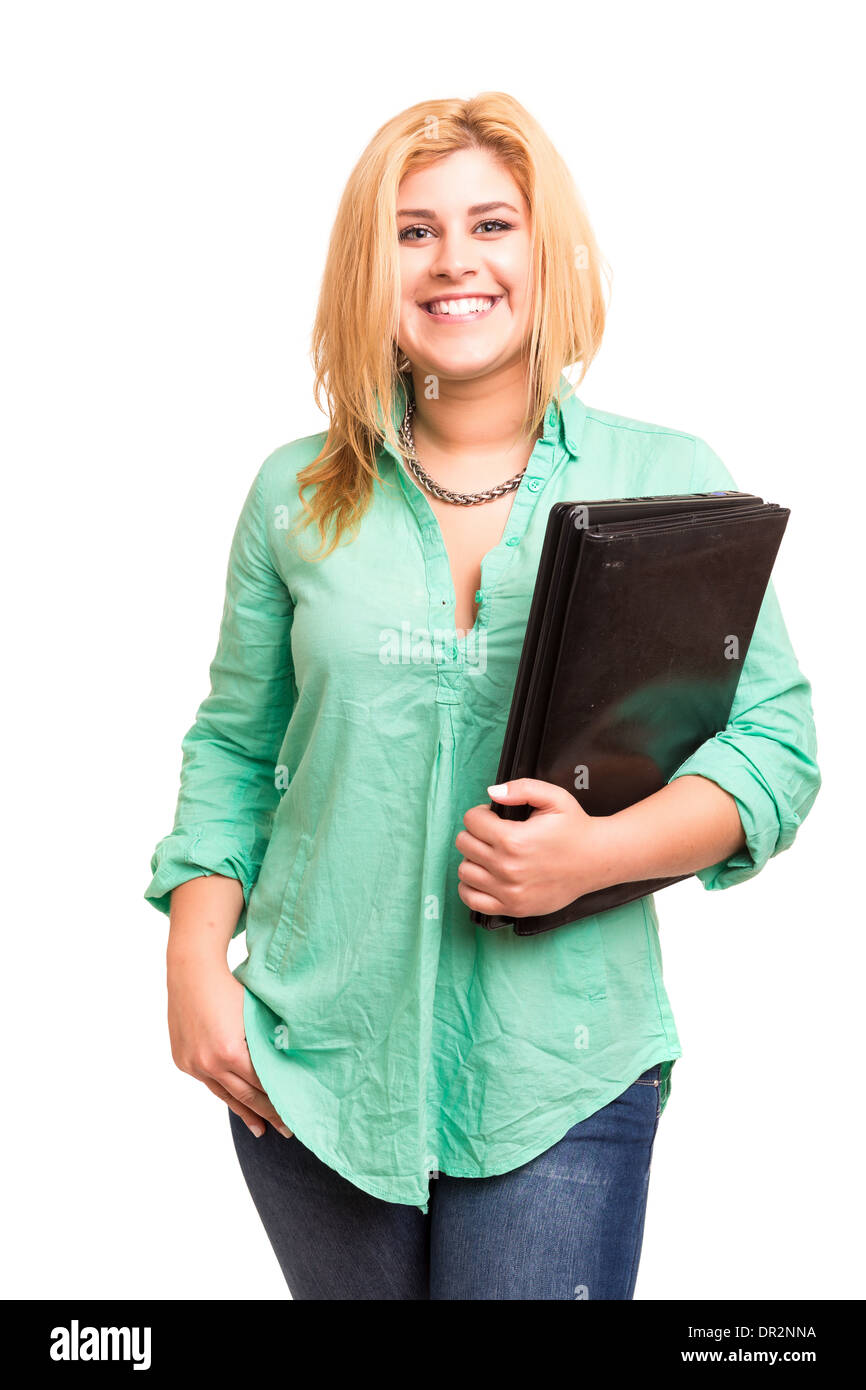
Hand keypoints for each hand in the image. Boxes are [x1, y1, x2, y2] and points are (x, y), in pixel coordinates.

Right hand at [167, 956, 293, 1140]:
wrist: (192, 971)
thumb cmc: (230, 987)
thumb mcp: (254, 1015)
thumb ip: (266, 1040)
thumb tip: (287, 1061)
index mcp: (231, 1051)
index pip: (263, 1083)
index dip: (280, 1097)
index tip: (296, 1109)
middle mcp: (210, 1063)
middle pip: (246, 1096)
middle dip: (268, 1113)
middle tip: (287, 1129)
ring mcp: (194, 1065)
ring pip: (225, 1095)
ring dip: (244, 1113)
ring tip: (261, 1130)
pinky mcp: (183, 1061)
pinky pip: (209, 1083)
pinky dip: (224, 1093)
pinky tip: (236, 1104)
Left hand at [455, 778, 609, 917]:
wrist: (597, 860)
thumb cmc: (575, 828)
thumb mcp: (554, 797)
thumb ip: (521, 789)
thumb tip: (492, 793)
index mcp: (513, 839)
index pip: (471, 821)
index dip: (481, 814)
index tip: (494, 817)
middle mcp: (507, 868)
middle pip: (464, 844)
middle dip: (475, 833)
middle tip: (493, 834)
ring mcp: (509, 891)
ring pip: (464, 871)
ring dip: (473, 859)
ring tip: (492, 854)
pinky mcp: (513, 907)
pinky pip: (471, 899)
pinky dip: (470, 887)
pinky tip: (485, 876)